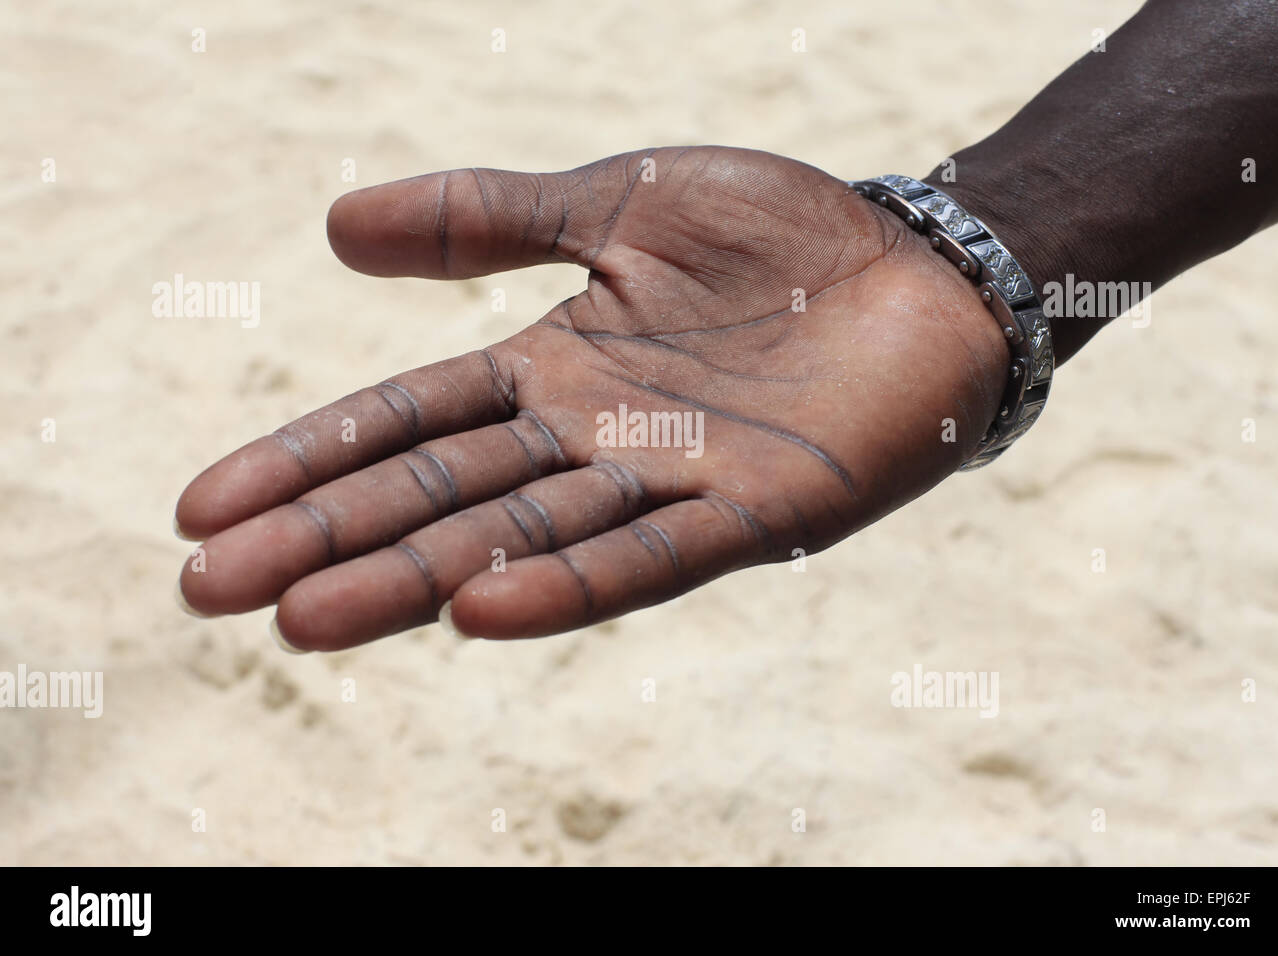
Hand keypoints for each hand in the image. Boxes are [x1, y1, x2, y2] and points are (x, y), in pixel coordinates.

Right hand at [175, 146, 1009, 649]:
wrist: (919, 263)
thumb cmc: (777, 235)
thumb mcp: (614, 200)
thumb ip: (488, 216)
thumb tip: (332, 227)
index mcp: (552, 369)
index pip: (403, 420)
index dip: (306, 461)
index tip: (203, 509)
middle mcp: (591, 439)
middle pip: (437, 493)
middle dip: (327, 540)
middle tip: (207, 594)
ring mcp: (667, 483)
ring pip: (519, 538)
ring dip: (416, 580)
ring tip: (306, 619)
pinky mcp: (754, 514)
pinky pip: (649, 557)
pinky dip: (568, 585)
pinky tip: (482, 610)